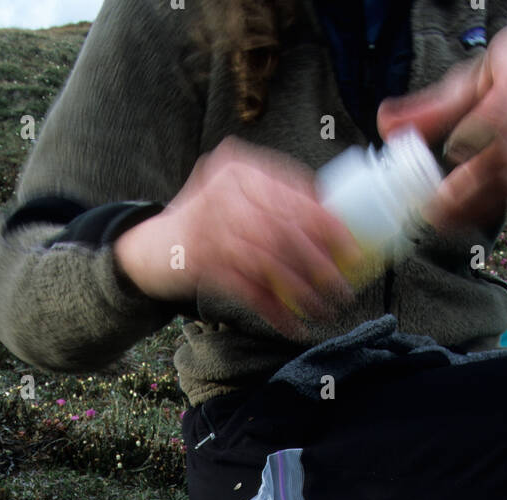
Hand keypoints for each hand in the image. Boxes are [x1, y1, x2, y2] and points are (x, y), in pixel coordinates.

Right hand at [113, 137, 362, 337]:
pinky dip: (273, 310)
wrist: (153, 245)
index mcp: (240, 167)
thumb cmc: (211, 221)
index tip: (353, 246)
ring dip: (301, 291)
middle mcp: (222, 191)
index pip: (293, 192)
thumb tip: (338, 224)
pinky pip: (247, 289)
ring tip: (324, 309)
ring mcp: (208, 226)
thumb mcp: (240, 196)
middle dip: (320, 262)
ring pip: (268, 262)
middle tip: (344, 287)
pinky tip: (293, 324)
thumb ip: (278, 202)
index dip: (327, 221)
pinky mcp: (199, 263)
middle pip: (284, 228)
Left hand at [378, 26, 506, 229]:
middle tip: (433, 208)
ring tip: (439, 219)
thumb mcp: (473, 81)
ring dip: (474, 204)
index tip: (451, 152)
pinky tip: (461, 218)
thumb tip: (386, 124)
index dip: (480, 129)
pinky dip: (487, 208)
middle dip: (469, 184)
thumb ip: (432, 107)